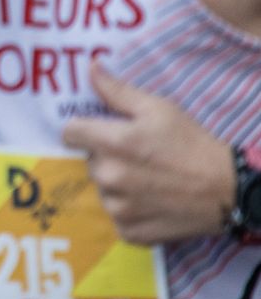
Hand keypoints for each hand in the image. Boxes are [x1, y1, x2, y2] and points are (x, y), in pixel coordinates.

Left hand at [62, 64, 234, 243]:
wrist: (227, 190)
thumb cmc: (192, 144)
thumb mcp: (159, 109)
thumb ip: (117, 91)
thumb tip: (91, 67)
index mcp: (113, 143)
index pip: (70, 133)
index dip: (84, 130)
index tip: (100, 132)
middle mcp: (109, 176)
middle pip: (89, 161)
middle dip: (105, 157)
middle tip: (137, 157)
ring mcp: (117, 207)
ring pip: (101, 189)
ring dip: (116, 185)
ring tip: (147, 180)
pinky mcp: (128, 231)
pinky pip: (114, 216)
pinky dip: (128, 210)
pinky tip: (150, 201)